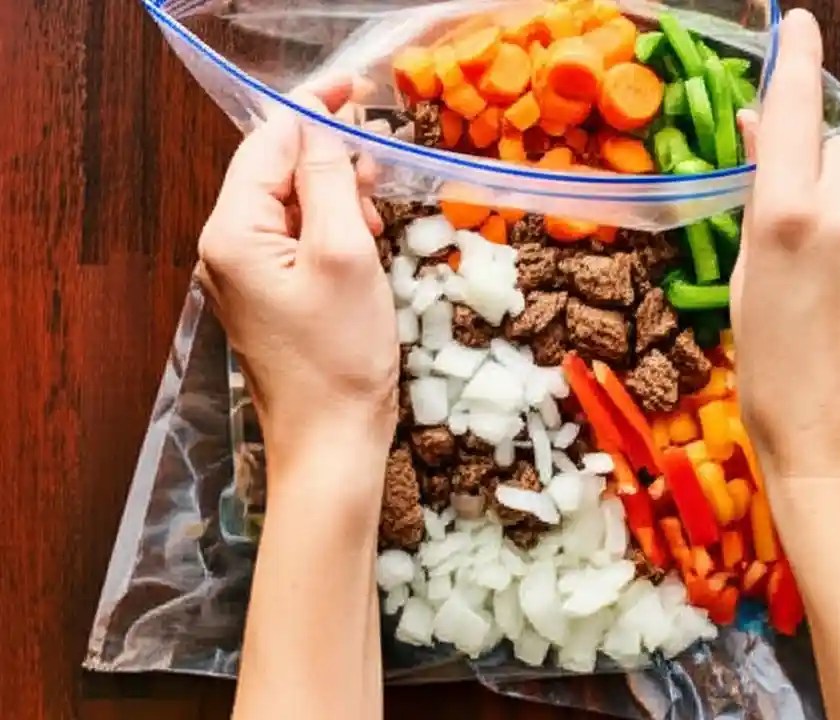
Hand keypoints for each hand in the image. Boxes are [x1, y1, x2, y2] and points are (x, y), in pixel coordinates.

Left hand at [197, 80, 397, 459]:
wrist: (331, 442)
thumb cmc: (340, 355)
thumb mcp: (344, 254)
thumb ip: (328, 182)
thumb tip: (322, 125)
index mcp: (234, 232)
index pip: (269, 145)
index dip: (313, 111)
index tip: (356, 88)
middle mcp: (227, 248)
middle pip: (277, 173)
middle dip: (328, 156)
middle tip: (378, 155)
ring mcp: (247, 276)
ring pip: (292, 207)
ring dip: (335, 195)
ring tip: (374, 208)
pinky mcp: (271, 298)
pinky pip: (298, 242)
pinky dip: (331, 230)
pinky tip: (362, 240)